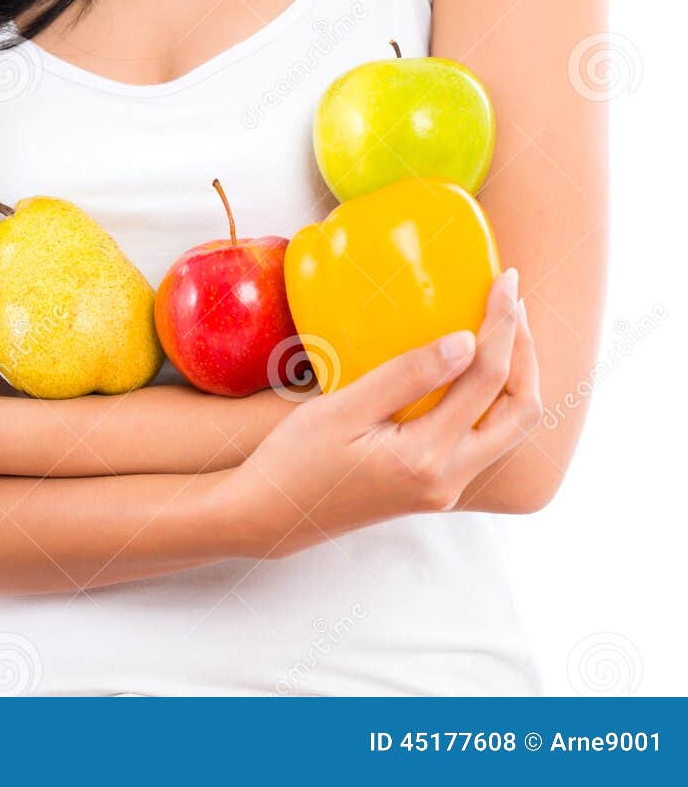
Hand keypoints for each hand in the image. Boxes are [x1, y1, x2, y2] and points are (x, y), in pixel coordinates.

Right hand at [230, 267, 541, 557]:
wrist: (273, 519)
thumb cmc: (296, 461)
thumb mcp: (342, 409)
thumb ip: (407, 376)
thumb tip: (466, 342)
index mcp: (426, 457)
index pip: (487, 380)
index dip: (502, 325)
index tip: (503, 281)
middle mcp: (449, 478)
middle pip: (521, 413)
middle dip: (525, 352)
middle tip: (512, 301)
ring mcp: (446, 486)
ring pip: (510, 430)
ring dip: (515, 376)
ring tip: (500, 325)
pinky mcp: (437, 485)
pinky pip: (487, 438)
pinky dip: (494, 396)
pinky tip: (473, 365)